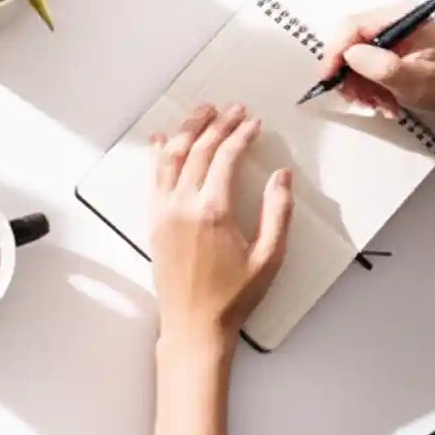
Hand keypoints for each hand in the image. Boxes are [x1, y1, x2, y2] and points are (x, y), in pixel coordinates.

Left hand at [146, 103, 293, 434]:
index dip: (240, 135)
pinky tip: (164, 140)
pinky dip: (159, 154)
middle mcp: (182, 205)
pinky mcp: (153, 221)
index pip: (225, 157)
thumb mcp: (270, 257)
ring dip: (187, 130)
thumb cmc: (233, 297)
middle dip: (216, 124)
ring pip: (171, 157)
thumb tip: (281, 176)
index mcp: (212, 211)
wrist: (193, 325)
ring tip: (201, 112)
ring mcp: (162, 212)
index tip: (253, 122)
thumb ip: (279, 212)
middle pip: (198, 150)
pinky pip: (153, 178)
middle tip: (232, 109)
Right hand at [320, 2, 434, 115]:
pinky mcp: (393, 49)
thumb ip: (380, 66)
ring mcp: (393, 35)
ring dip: (362, 86)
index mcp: (399, 17)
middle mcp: (392, 20)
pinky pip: (368, 65)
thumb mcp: (414, 79)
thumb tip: (349, 56)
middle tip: (360, 100)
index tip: (330, 80)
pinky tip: (386, 101)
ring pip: (356, 58)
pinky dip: (371, 87)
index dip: (335, 54)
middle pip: (350, 43)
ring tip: (379, 105)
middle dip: (351, 76)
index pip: (350, 27)